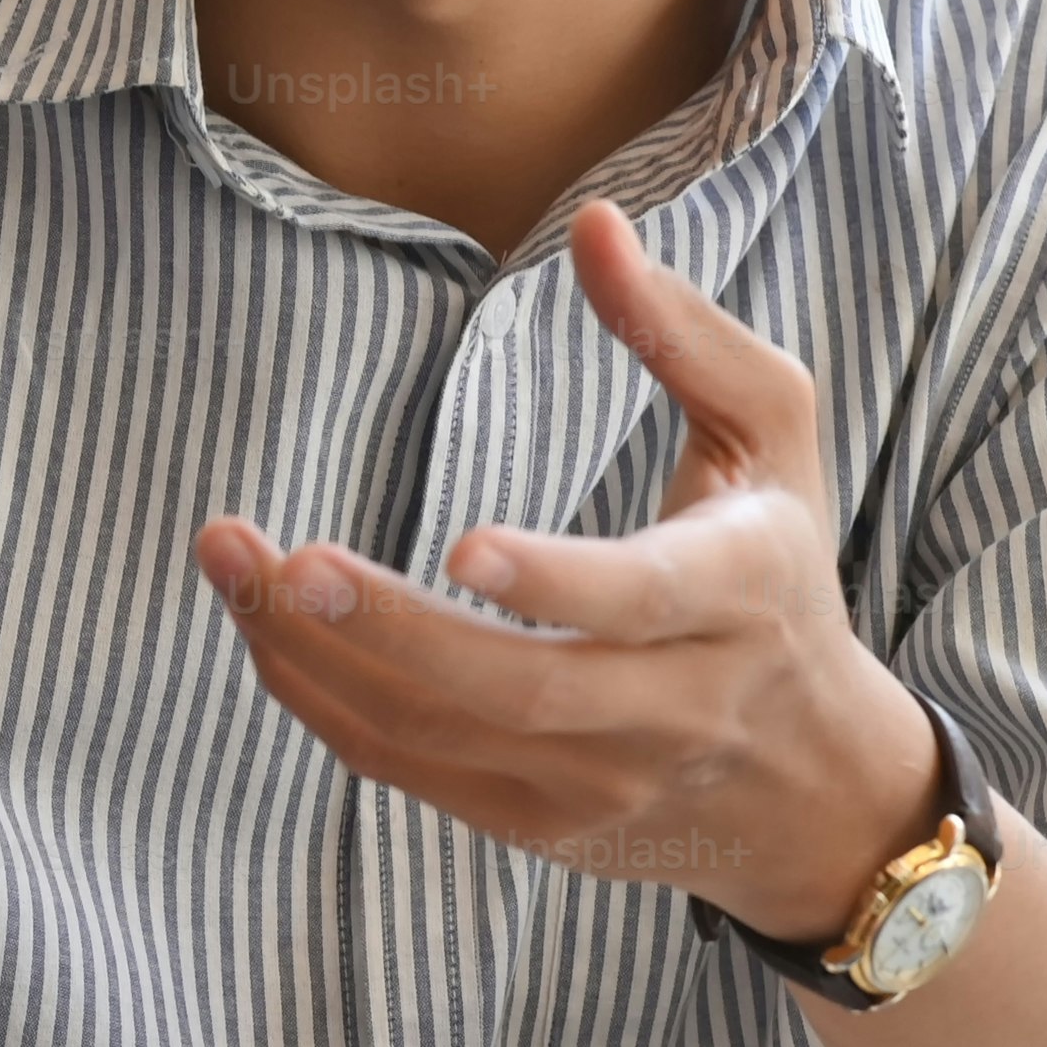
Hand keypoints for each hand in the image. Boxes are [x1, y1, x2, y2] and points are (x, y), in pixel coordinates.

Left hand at [193, 198, 939, 943]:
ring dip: (317, 657)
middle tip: (282, 557)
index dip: (553, 583)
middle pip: (519, 689)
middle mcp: (674, 706)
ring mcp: (601, 783)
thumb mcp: (773, 437)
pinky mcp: (538, 824)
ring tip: (230, 561)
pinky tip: (262, 624)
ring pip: (442, 736)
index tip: (459, 545)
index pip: (641, 602)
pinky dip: (324, 700)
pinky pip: (408, 770)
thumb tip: (592, 223)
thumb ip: (684, 331)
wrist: (816, 784)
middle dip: (386, 626)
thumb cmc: (778, 566)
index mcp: (739, 594)